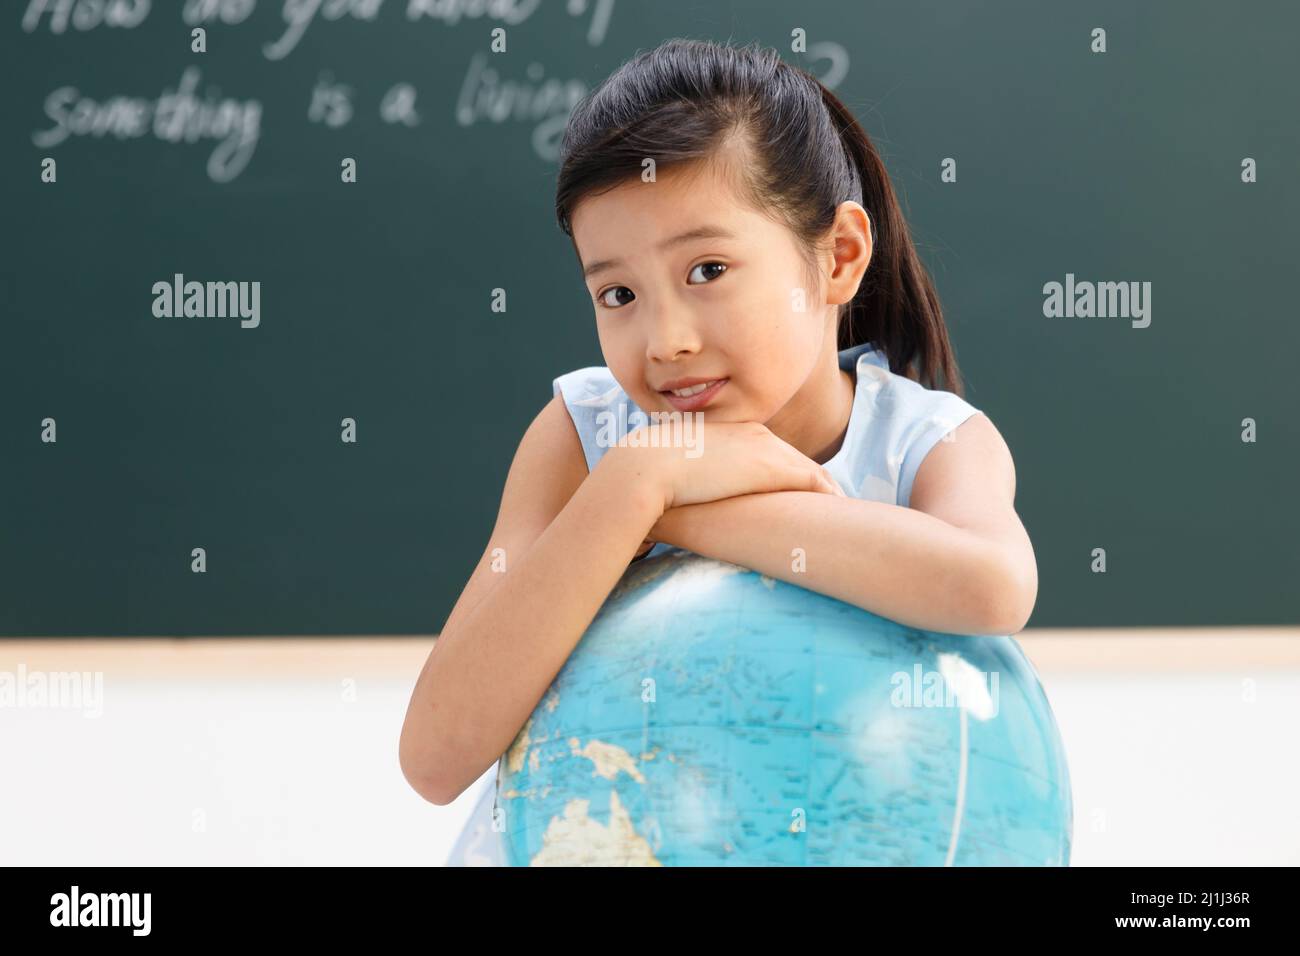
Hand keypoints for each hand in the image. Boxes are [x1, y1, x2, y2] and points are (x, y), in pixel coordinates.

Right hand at [611, 420, 844, 510]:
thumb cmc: (647, 477)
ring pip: (812, 472)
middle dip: (816, 486)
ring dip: (828, 495)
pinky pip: (817, 483)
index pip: (771, 456)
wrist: (647, 466)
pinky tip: (840, 518)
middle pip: (797, 462)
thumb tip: (677, 509)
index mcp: (732, 433)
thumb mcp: (672, 477)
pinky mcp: (775, 468)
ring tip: (844, 520)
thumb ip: (686, 486)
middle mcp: (755, 434)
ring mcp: (768, 449)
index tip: (798, 500)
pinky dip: (830, 499)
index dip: (787, 478)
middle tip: (834, 511)